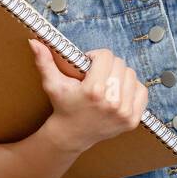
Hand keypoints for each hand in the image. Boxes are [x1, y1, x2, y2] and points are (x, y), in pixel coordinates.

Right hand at [28, 42, 149, 153]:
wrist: (71, 136)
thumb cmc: (63, 106)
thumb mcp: (52, 84)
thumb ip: (44, 62)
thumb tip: (34, 42)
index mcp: (94, 90)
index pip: (107, 56)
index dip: (96, 57)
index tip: (90, 64)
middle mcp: (112, 102)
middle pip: (120, 64)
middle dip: (109, 66)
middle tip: (98, 75)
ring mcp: (124, 112)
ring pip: (132, 75)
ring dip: (120, 76)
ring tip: (107, 84)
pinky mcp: (132, 120)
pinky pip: (142, 91)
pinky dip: (132, 89)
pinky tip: (118, 93)